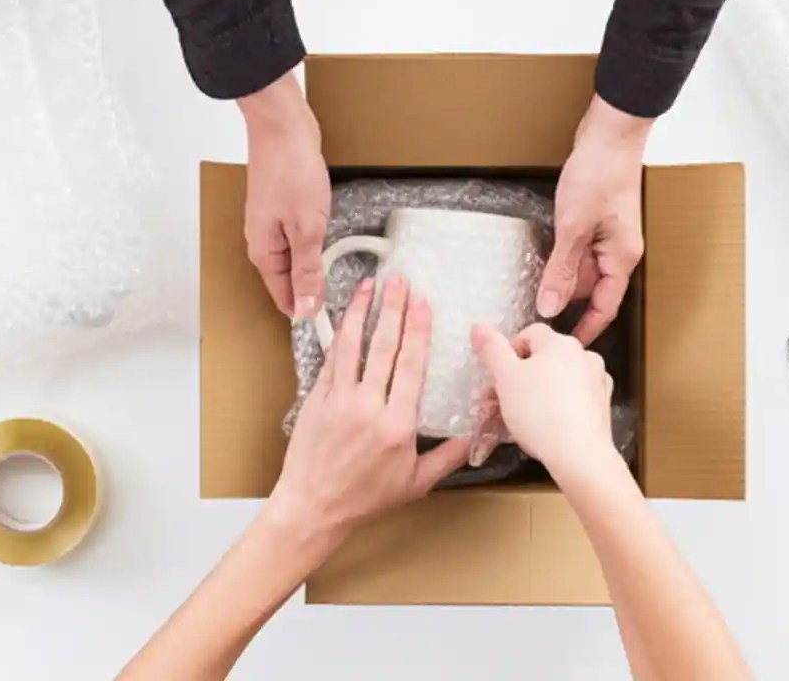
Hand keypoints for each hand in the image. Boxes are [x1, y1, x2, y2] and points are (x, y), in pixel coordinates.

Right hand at [239, 72, 331, 318]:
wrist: (282, 127)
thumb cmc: (292, 172)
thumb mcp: (307, 228)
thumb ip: (308, 270)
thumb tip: (306, 308)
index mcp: (264, 253)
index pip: (284, 299)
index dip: (308, 312)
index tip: (335, 323)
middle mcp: (263, 243)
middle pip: (290, 282)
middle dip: (314, 292)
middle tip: (348, 301)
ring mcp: (272, 226)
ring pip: (295, 261)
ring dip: (316, 268)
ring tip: (342, 278)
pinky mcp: (283, 209)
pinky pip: (299, 240)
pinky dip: (315, 246)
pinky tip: (331, 244)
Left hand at [269, 275, 472, 540]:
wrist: (314, 507)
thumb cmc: (366, 499)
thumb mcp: (416, 483)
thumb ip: (447, 457)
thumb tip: (474, 437)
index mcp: (397, 424)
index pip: (411, 366)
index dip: (417, 331)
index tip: (422, 304)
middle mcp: (368, 407)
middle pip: (383, 347)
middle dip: (392, 309)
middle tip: (399, 281)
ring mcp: (339, 401)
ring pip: (352, 346)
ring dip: (362, 312)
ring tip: (369, 286)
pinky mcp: (316, 401)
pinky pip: (330, 361)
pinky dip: (339, 337)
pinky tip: (346, 318)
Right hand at [471, 323, 614, 474]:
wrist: (580, 455)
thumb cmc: (539, 413)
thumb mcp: (506, 378)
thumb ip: (491, 349)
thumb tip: (478, 326)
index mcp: (561, 342)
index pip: (528, 333)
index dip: (509, 353)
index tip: (499, 378)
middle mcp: (584, 355)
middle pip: (544, 357)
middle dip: (521, 377)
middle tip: (503, 402)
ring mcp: (597, 380)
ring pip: (559, 379)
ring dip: (540, 391)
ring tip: (525, 417)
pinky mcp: (603, 404)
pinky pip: (574, 397)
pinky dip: (560, 405)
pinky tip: (550, 424)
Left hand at [537, 94, 651, 344]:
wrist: (609, 133)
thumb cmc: (600, 174)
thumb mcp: (574, 227)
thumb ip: (561, 270)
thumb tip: (550, 306)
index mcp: (621, 258)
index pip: (605, 308)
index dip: (584, 330)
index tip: (564, 348)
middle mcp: (618, 252)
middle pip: (590, 290)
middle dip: (564, 303)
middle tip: (531, 317)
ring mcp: (607, 237)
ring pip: (581, 271)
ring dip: (559, 278)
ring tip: (531, 290)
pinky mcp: (595, 223)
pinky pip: (577, 251)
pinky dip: (560, 258)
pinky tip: (540, 259)